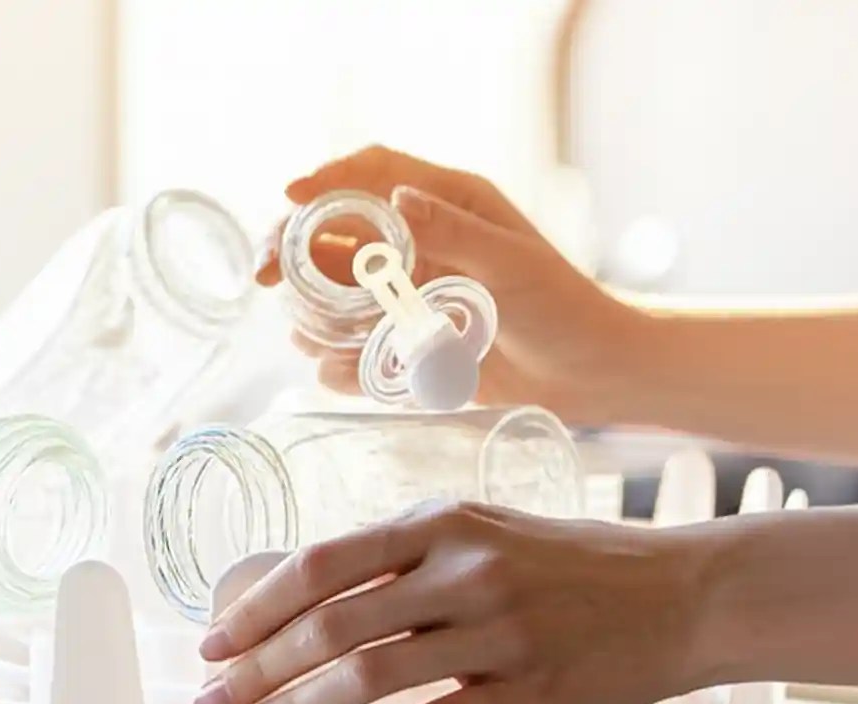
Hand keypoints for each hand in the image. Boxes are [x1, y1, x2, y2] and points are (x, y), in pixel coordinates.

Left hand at [193, 501, 712, 703]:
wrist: (679, 592)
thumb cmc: (573, 560)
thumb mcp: (487, 527)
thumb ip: (409, 552)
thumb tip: (318, 595)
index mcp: (443, 520)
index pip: (323, 562)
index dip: (257, 606)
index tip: (215, 641)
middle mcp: (464, 568)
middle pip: (332, 623)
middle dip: (258, 669)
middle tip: (212, 700)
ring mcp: (499, 631)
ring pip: (368, 676)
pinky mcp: (531, 693)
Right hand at [258, 145, 650, 424]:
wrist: (591, 373)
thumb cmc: (564, 307)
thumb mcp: (511, 262)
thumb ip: (453, 232)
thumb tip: (398, 198)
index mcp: (445, 204)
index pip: (371, 174)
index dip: (326, 180)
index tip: (289, 196)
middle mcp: (418, 244)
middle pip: (333, 234)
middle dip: (291, 254)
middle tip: (266, 280)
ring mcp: (408, 295)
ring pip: (332, 296)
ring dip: (314, 318)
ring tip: (323, 343)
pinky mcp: (408, 342)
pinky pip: (354, 349)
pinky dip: (341, 364)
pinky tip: (346, 376)